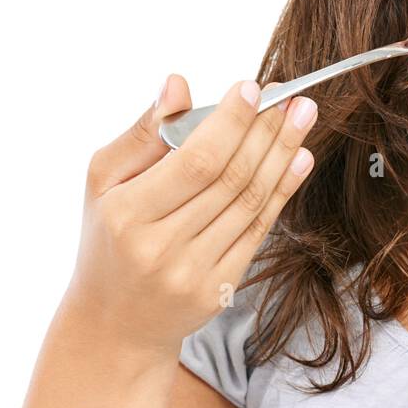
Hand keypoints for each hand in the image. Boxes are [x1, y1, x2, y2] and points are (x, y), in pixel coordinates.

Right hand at [62, 74, 318, 356]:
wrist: (114, 323)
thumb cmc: (108, 236)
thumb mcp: (104, 181)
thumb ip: (143, 132)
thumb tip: (178, 84)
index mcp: (127, 214)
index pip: (195, 161)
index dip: (230, 122)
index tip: (254, 88)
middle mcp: (161, 247)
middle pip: (231, 179)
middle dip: (267, 131)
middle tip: (292, 96)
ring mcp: (194, 272)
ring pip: (252, 202)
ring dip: (283, 154)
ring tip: (303, 116)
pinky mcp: (219, 288)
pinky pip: (260, 229)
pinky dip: (283, 190)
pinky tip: (300, 158)